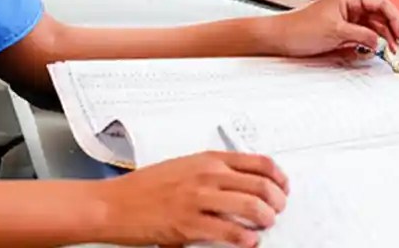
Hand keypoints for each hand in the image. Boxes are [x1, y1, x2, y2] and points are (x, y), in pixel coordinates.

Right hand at [95, 151, 288, 247]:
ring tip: (265, 225)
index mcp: (208, 160)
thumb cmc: (145, 187)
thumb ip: (212, 171)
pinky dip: (247, 238)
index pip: (259, 162)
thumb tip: (242, 182)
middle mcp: (207, 176)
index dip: (279, 177)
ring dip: (266, 219)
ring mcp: (199, 199)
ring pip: (252, 206)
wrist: (115, 203)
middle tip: (277, 210)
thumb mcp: (184, 167)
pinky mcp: (191, 224)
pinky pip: (231, 231)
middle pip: (261, 185)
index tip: (283, 187)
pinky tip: (249, 241)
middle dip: (277, 201)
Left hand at [265, 0, 398, 59]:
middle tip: (395, 48)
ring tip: (386, 51)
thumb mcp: (336, 32)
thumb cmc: (301, 29)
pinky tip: (370, 50)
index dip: (394, 18)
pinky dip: (368, 42)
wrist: (281, 38)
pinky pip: (362, 33)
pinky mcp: (341, 28)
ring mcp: (346, 16)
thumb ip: (362, 35)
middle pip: (378, 15)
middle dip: (388, 31)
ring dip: (379, 38)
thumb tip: (379, 41)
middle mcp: (349, 3)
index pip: (380, 3)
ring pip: (372, 26)